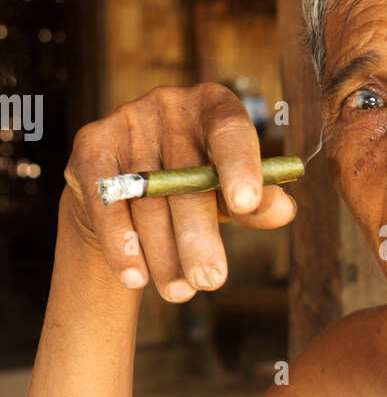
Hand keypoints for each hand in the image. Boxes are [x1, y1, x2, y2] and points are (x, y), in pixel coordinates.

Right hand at [61, 81, 295, 300]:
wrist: (130, 180)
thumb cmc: (195, 182)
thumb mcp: (231, 191)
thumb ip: (257, 202)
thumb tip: (283, 210)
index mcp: (214, 106)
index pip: (231, 131)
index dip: (241, 166)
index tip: (246, 204)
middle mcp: (170, 104)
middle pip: (184, 175)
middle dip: (198, 236)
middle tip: (211, 281)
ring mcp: (127, 120)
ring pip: (148, 197)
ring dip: (162, 252)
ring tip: (179, 292)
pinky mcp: (92, 145)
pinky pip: (106, 201)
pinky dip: (120, 243)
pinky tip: (134, 276)